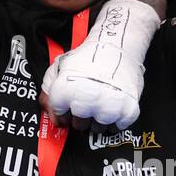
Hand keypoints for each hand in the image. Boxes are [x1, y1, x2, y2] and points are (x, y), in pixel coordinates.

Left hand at [39, 0, 161, 130]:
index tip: (68, 108)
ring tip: (100, 101)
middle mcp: (86, 101)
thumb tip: (51, 114)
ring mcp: (108, 107)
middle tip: (87, 101)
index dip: (64, 114)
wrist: (116, 46)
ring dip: (98, 119)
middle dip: (81, 116)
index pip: (59, 119)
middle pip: (79, 126)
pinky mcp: (127, 110)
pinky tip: (112, 104)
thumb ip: (48, 93)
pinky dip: (116, 120)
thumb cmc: (87, 58)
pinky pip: (117, 127)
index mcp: (65, 91)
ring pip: (98, 129)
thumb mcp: (59, 68)